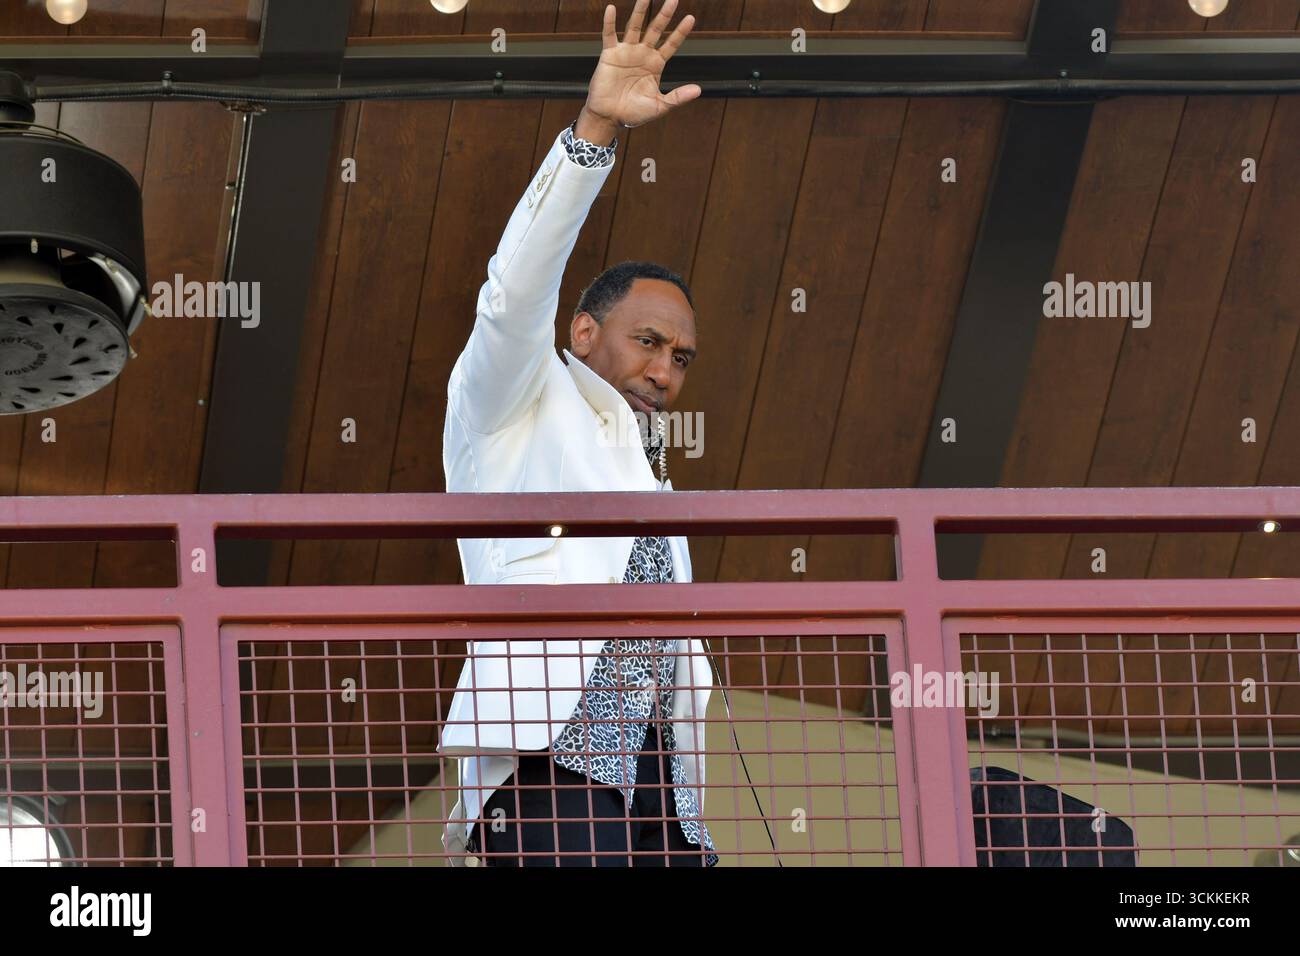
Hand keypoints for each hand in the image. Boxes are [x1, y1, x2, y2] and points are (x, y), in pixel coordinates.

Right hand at [579, 0, 700, 138]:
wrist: (609, 117)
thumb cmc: (633, 113)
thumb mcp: (659, 106)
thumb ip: (678, 97)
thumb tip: (698, 90)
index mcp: (656, 64)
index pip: (671, 44)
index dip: (681, 32)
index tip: (691, 18)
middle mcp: (642, 54)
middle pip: (655, 29)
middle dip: (664, 14)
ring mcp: (626, 52)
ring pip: (635, 26)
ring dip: (640, 11)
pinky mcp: (610, 54)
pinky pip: (609, 35)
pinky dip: (610, 22)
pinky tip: (612, 9)